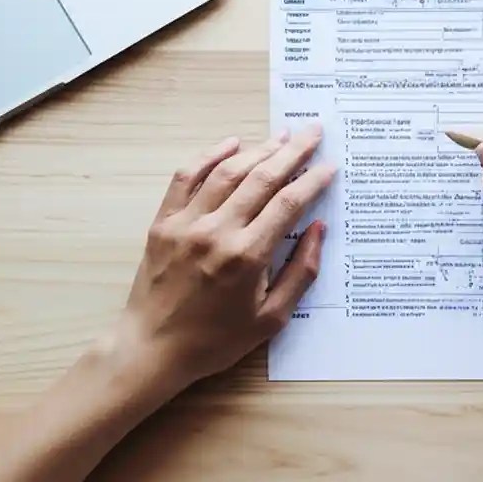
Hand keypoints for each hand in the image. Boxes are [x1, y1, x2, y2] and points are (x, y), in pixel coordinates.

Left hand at [111, 127, 335, 403]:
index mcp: (248, 256)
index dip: (313, 180)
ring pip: (228, 172)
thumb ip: (300, 272)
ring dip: (258, 149)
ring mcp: (187, 223)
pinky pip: (187, 177)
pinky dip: (210, 155)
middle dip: (292, 152)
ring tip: (281, 135)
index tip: (330, 165)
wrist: (152, 348)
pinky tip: (231, 144)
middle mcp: (217, 232)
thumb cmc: (215, 340)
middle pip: (262, 178)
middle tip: (313, 132)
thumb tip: (318, 229)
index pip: (288, 203)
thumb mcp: (271, 319)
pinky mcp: (164, 222)